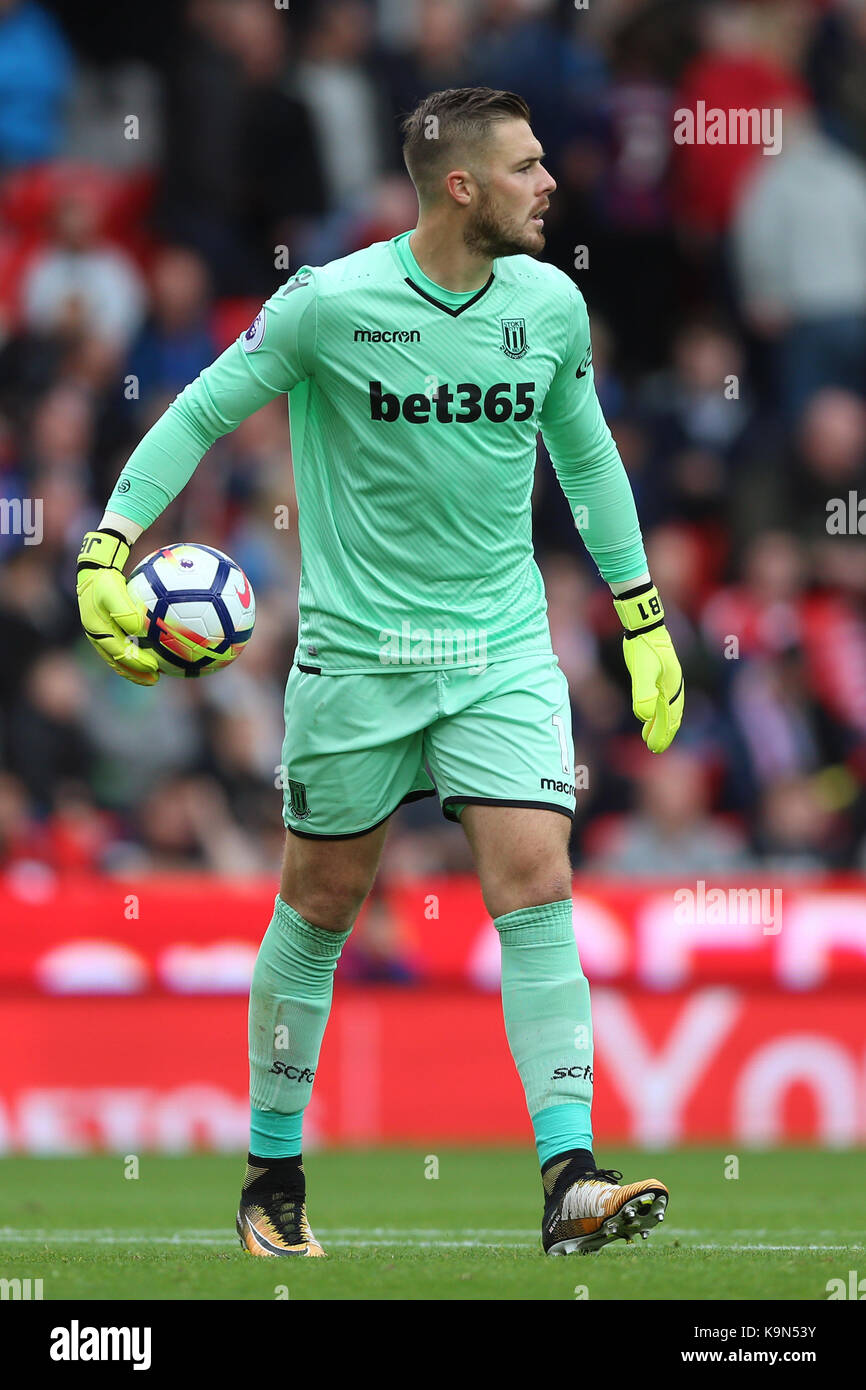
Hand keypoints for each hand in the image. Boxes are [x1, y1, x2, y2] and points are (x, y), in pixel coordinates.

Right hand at [76, 530, 158, 685]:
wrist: (94, 570)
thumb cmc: (104, 580)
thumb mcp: (113, 592)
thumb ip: (125, 611)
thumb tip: (140, 629)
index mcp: (98, 632)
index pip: (119, 654)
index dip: (137, 664)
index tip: (154, 669)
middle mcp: (98, 637)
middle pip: (117, 662)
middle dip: (136, 673)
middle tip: (155, 680)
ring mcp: (102, 634)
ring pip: (118, 658)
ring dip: (135, 668)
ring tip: (153, 674)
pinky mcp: (108, 629)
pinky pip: (122, 646)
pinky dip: (135, 653)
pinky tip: (152, 653)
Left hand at [613, 582, 683, 752]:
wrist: (645, 624)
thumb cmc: (644, 647)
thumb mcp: (642, 670)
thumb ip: (643, 693)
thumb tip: (644, 717)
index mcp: (672, 688)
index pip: (669, 718)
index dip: (662, 734)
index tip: (654, 748)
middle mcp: (673, 686)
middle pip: (672, 715)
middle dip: (664, 732)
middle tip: (654, 748)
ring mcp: (668, 680)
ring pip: (667, 708)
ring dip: (660, 723)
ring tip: (649, 737)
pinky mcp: (660, 675)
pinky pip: (662, 699)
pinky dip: (657, 711)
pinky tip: (647, 715)